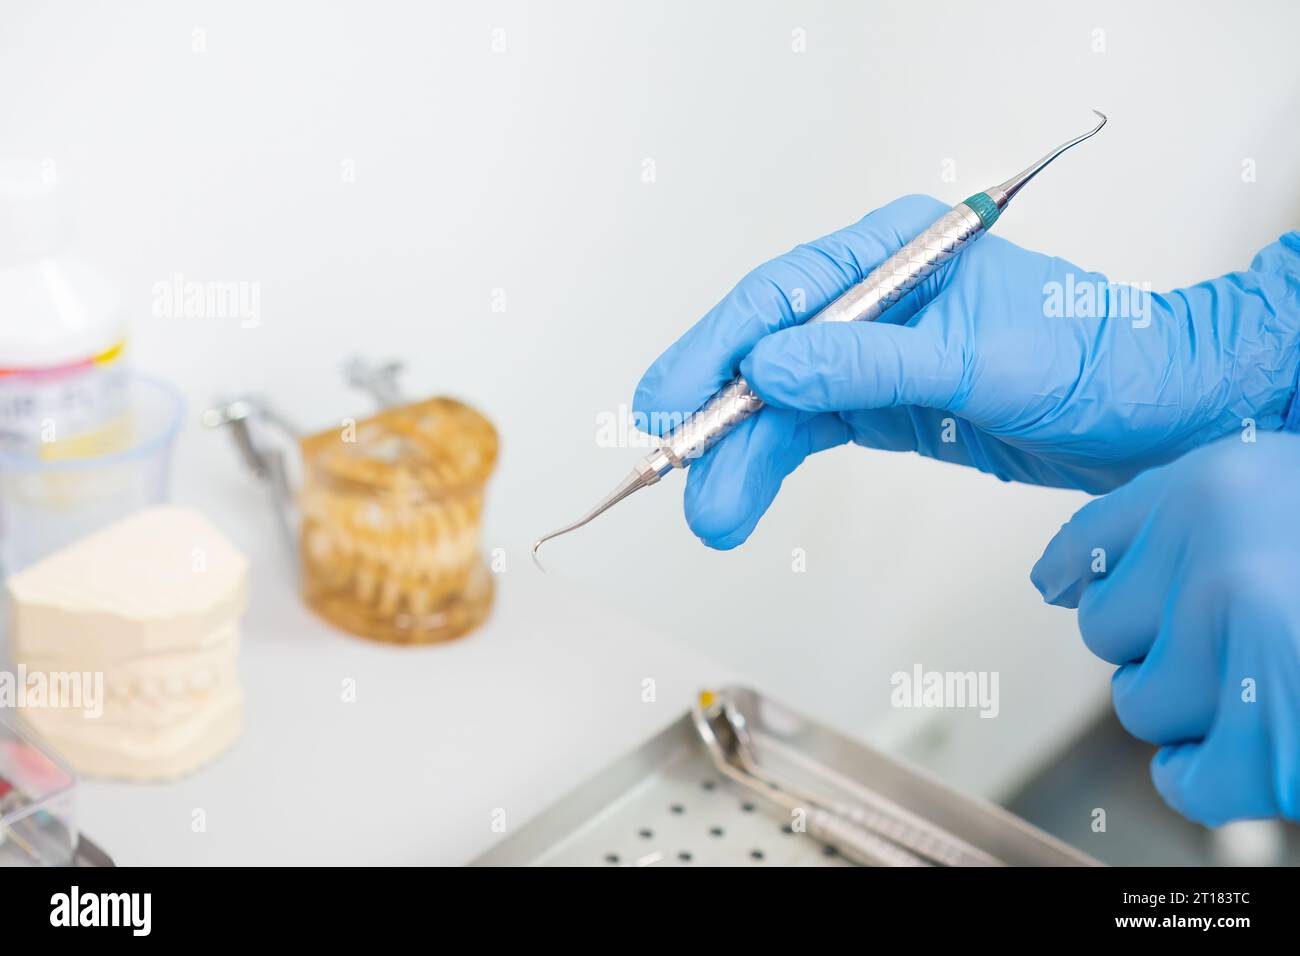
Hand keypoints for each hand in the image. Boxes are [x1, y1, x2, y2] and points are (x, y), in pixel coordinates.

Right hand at [633, 195, 1299, 547]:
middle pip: (764, 351)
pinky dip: (769, 465)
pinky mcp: (880, 402)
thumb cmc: (1093, 359)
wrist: (1156, 414)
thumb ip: (871, 363)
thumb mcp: (979, 362)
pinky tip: (740, 496)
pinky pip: (805, 431)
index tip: (670, 400)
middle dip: (718, 416)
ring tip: (712, 515)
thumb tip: (770, 365)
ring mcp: (871, 352)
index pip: (782, 294)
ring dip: (739, 457)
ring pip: (778, 403)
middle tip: (676, 471)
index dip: (715, 347)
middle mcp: (873, 295)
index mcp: (896, 250)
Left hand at [1031, 433, 1299, 825]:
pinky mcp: (1278, 747)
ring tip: (1272, 673)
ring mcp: (1248, 656)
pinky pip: (1188, 778)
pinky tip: (1249, 739)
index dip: (1111, 578)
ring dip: (1190, 704)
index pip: (1086, 550)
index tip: (1130, 589)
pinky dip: (1206, 773)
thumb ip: (1155, 519)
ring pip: (1140, 703)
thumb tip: (1047, 581)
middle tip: (1249, 628)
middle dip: (1164, 641)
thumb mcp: (1266, 489)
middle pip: (1106, 632)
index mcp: (1215, 489)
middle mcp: (1219, 564)